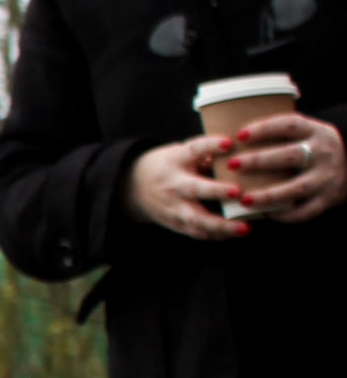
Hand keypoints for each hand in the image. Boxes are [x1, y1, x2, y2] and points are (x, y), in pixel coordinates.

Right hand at [122, 134, 248, 239]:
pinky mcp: (174, 222)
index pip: (194, 150)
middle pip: (194, 189)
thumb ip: (205, 155)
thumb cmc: (169, 165)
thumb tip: (238, 156)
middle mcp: (173, 184)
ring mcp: (173, 206)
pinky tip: (233, 234)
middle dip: (216, 191)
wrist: (134, 186)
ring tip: (244, 229)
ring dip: (220, 225)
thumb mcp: (180, 153)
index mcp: (176, 161)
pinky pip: (195, 232)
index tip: (229, 142)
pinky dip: (215, 235)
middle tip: (237, 192)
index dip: (211, 145)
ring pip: (196, 219)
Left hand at [224, 113, 346, 223]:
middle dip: (259, 160)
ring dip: (268, 195)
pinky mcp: (327, 199)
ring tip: (244, 199)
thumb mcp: (305, 135)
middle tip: (232, 164)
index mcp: (316, 132)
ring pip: (296, 188)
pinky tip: (265, 214)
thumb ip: (280, 134)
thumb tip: (233, 137)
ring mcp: (327, 177)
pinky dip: (284, 215)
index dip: (265, 128)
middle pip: (291, 156)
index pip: (291, 124)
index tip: (240, 134)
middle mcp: (324, 153)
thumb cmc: (312, 150)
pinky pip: (304, 211)